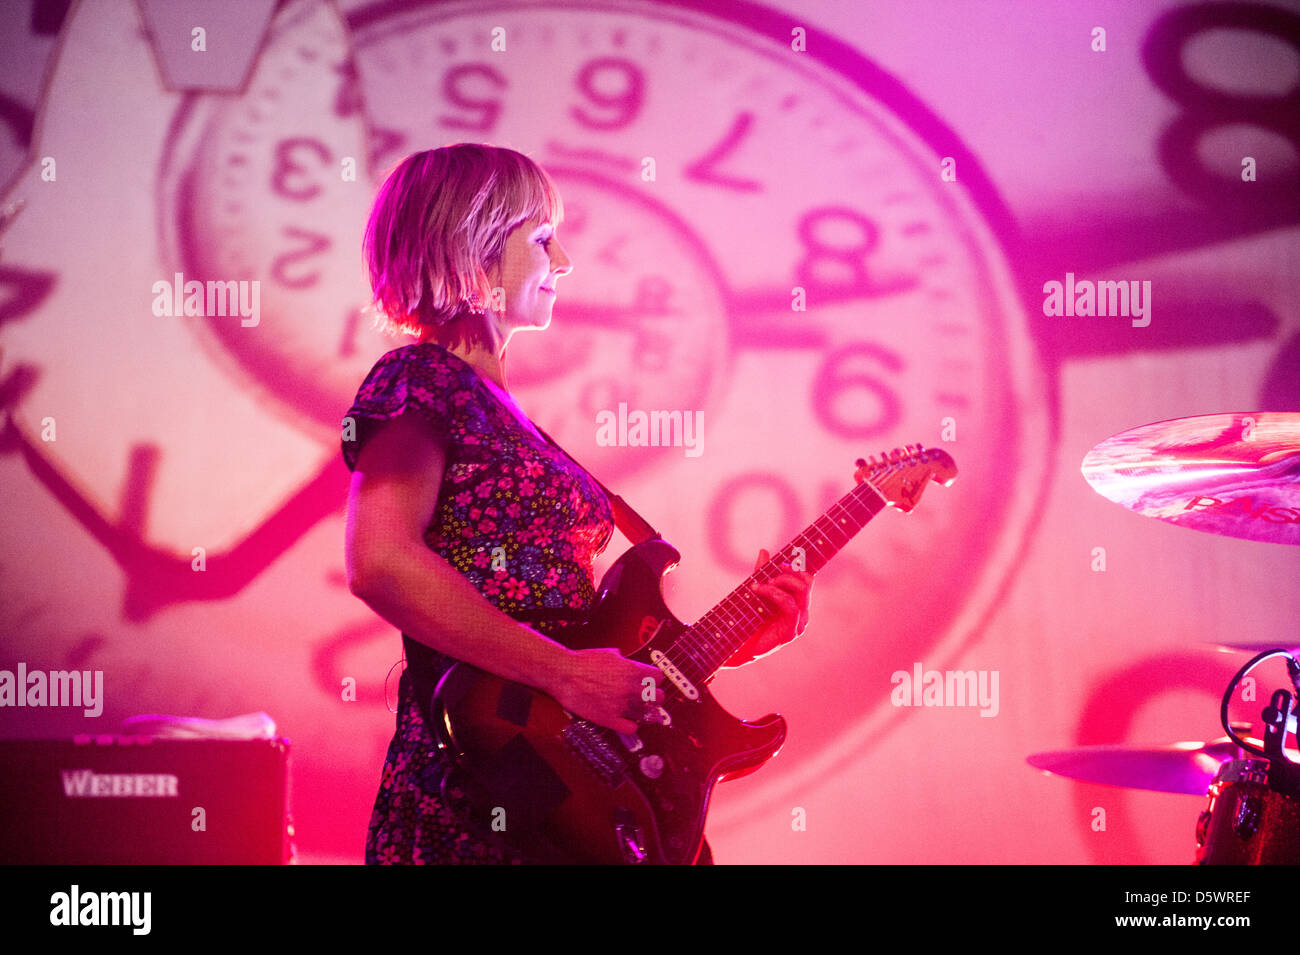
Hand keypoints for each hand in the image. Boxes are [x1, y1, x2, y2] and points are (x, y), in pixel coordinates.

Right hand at [549, 647, 661, 734]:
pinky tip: (626, 721)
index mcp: (632, 670)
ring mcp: (621, 705)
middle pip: (659, 698)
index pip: (659, 678)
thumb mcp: (609, 654)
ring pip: (648, 715)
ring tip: (640, 711)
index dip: (656, 680)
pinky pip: (631, 728)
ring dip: (645, 713)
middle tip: (649, 698)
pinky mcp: (609, 719)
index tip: (652, 682)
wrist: (563, 674)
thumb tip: (629, 663)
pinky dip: (631, 726)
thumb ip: (625, 661)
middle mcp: (630, 688)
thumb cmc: (582, 662)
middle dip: (655, 697)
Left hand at [725, 548, 813, 666]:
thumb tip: (764, 551)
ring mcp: (799, 622)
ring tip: (760, 584)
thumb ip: (762, 572)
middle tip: (769, 573)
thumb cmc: (750, 619)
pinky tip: (759, 589)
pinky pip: (790, 606)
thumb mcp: (757, 591)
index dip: (797, 567)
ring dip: (780, 581)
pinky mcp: (791, 632)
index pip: (807, 579)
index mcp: (798, 602)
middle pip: (806, 582)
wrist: (740, 645)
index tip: (781, 562)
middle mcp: (802, 612)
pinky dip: (774, 593)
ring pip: (800, 591)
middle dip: (789, 572)